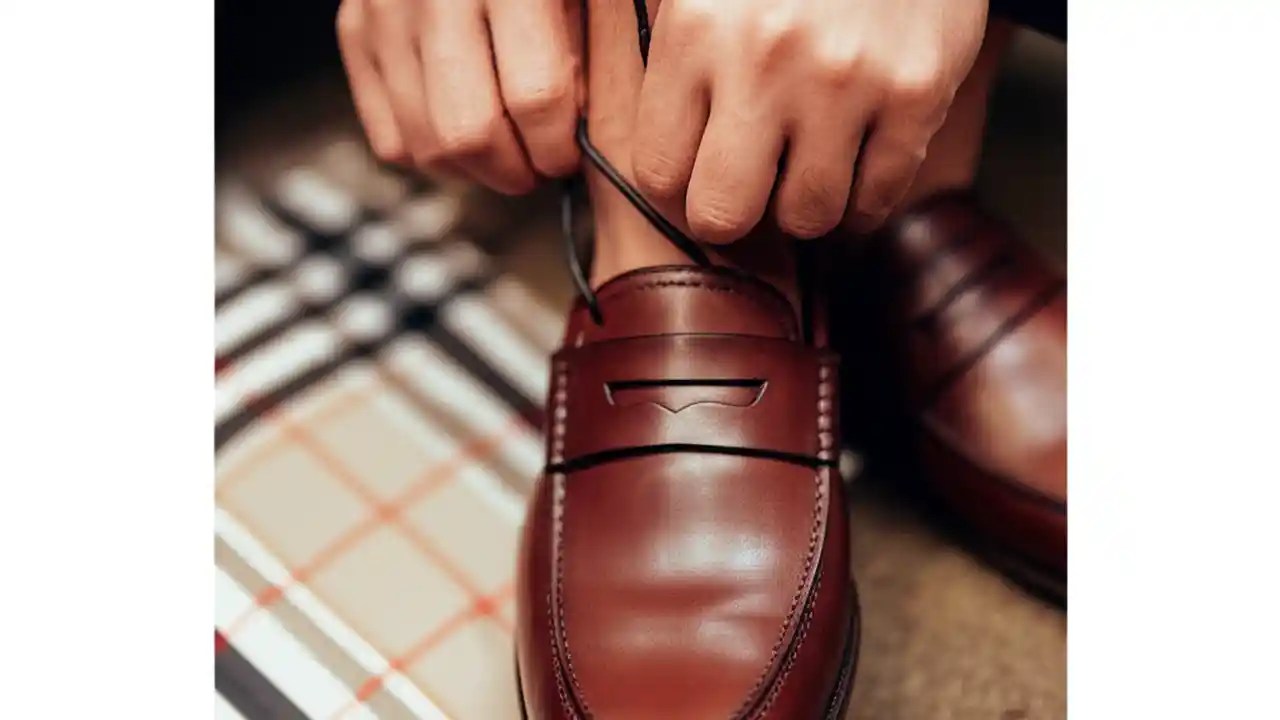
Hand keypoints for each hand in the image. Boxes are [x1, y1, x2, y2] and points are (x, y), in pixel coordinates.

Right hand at [336, 0, 582, 194]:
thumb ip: (587, 45)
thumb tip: (577, 129)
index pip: (535, 96)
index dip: (560, 145)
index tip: (572, 153)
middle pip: (468, 132)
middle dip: (515, 171)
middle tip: (539, 166)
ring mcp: (383, 12)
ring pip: (424, 143)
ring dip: (474, 172)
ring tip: (507, 156)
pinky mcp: (354, 29)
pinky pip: (387, 135)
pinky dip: (429, 154)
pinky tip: (462, 135)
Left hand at [631, 0, 988, 241]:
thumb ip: (667, 52)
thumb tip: (649, 143)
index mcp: (694, 29)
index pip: (659, 173)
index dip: (680, 185)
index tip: (699, 172)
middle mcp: (763, 59)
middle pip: (722, 213)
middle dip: (735, 212)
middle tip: (752, 186)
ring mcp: (844, 80)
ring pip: (806, 215)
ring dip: (805, 203)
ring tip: (808, 166)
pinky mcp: (916, 92)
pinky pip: (879, 196)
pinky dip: (866, 197)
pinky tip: (856, 163)